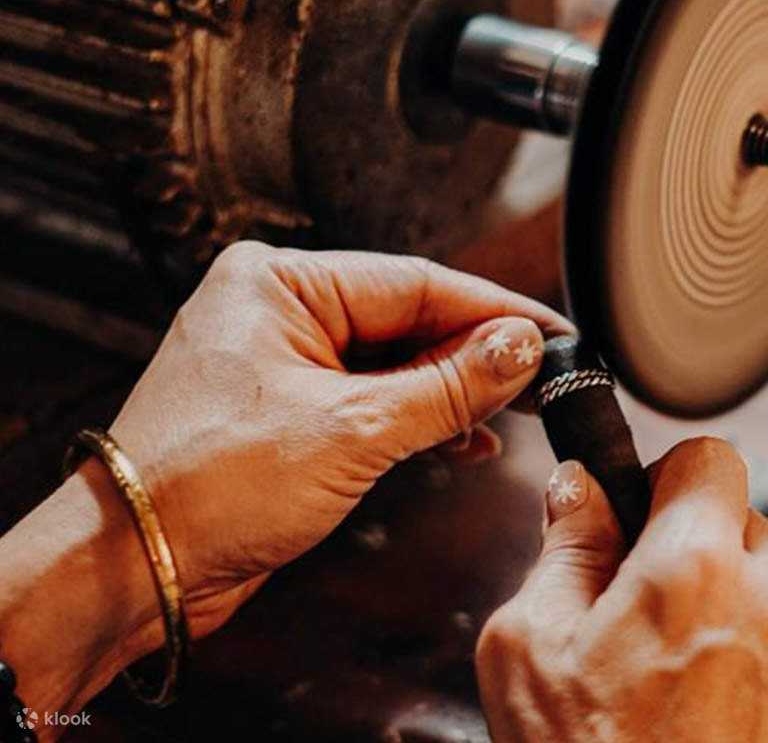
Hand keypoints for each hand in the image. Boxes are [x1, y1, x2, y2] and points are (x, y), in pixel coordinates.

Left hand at [0, 243, 570, 718]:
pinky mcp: (290, 409)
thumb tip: (519, 347)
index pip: (417, 282)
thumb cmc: (206, 487)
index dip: (494, 311)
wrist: (133, 566)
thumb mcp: (352, 430)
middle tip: (543, 375)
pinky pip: (373, 397)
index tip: (553, 333)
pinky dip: (419, 419)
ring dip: (453, 390)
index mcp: (282, 283)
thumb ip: (447, 386)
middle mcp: (281, 310)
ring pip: (396, 362)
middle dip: (476, 354)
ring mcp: (285, 361)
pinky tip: (464, 439)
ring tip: (512, 411)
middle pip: (409, 320)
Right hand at [476, 438, 767, 742]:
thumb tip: (583, 487)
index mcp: (698, 568)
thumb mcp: (530, 651)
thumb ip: (567, 547)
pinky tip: (745, 730)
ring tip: (705, 701)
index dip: (674, 487)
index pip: (711, 461)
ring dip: (757, 626)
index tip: (656, 520)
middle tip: (665, 635)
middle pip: (752, 533)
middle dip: (711, 564)